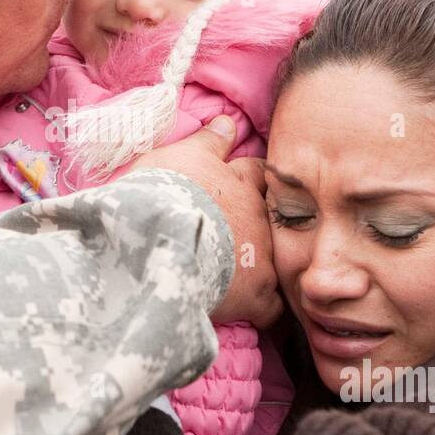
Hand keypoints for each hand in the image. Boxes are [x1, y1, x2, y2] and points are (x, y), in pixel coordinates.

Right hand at [132, 116, 282, 328]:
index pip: (259, 175)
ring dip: (261, 268)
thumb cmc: (163, 192)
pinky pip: (270, 306)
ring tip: (245, 279)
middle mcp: (259, 217)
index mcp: (240, 182)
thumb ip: (207, 141)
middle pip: (272, 221)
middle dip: (261, 228)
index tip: (246, 187)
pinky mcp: (256, 294)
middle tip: (242, 237)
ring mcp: (262, 256)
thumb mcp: (181, 155)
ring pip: (274, 262)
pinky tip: (251, 313)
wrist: (159, 239)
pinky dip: (261, 310)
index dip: (252, 181)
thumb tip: (228, 121)